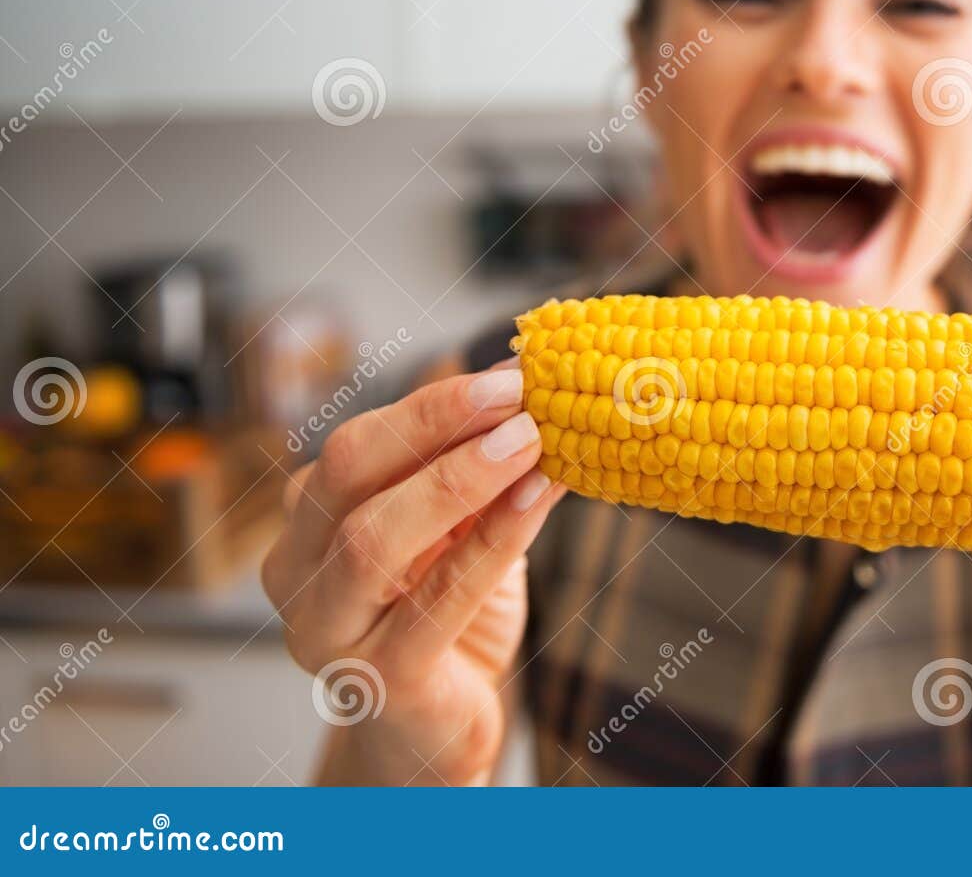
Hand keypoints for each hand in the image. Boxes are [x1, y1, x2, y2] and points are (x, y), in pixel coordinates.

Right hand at [260, 364, 564, 784]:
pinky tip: (538, 499)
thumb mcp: (453, 533)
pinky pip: (433, 604)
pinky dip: (493, 542)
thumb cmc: (444, 622)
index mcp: (308, 523)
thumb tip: (532, 396)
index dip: (432, 404)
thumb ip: (468, 475)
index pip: (355, 444)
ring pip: (372, 540)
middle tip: (519, 397)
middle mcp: (297, 574)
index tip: (509, 373)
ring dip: (459, 479)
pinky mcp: (377, 681)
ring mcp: (327, 633)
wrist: (437, 734)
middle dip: (437, 423)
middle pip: (346, 473)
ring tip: (532, 442)